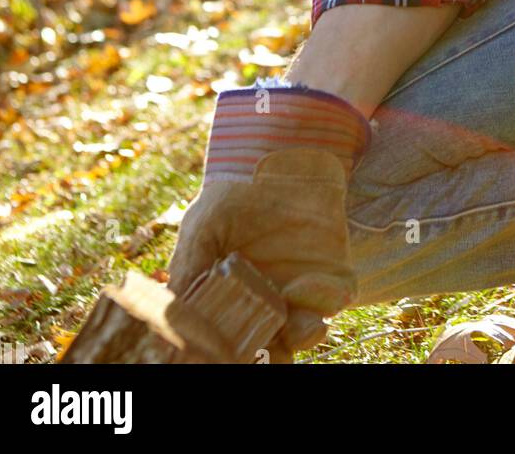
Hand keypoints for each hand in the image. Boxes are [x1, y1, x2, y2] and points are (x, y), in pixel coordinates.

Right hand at [167, 85, 371, 358]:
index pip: (234, 344)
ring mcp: (303, 291)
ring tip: (293, 323)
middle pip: (273, 349)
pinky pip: (335, 300)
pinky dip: (325, 301)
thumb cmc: (233, 192)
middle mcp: (268, 302)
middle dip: (272, 357)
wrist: (279, 156)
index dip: (234, 355)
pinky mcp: (335, 273)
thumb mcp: (202, 227)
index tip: (229, 356)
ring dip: (301, 335)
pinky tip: (307, 286)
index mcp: (234, 301)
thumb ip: (190, 269)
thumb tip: (178, 313)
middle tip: (266, 354)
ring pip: (305, 333)